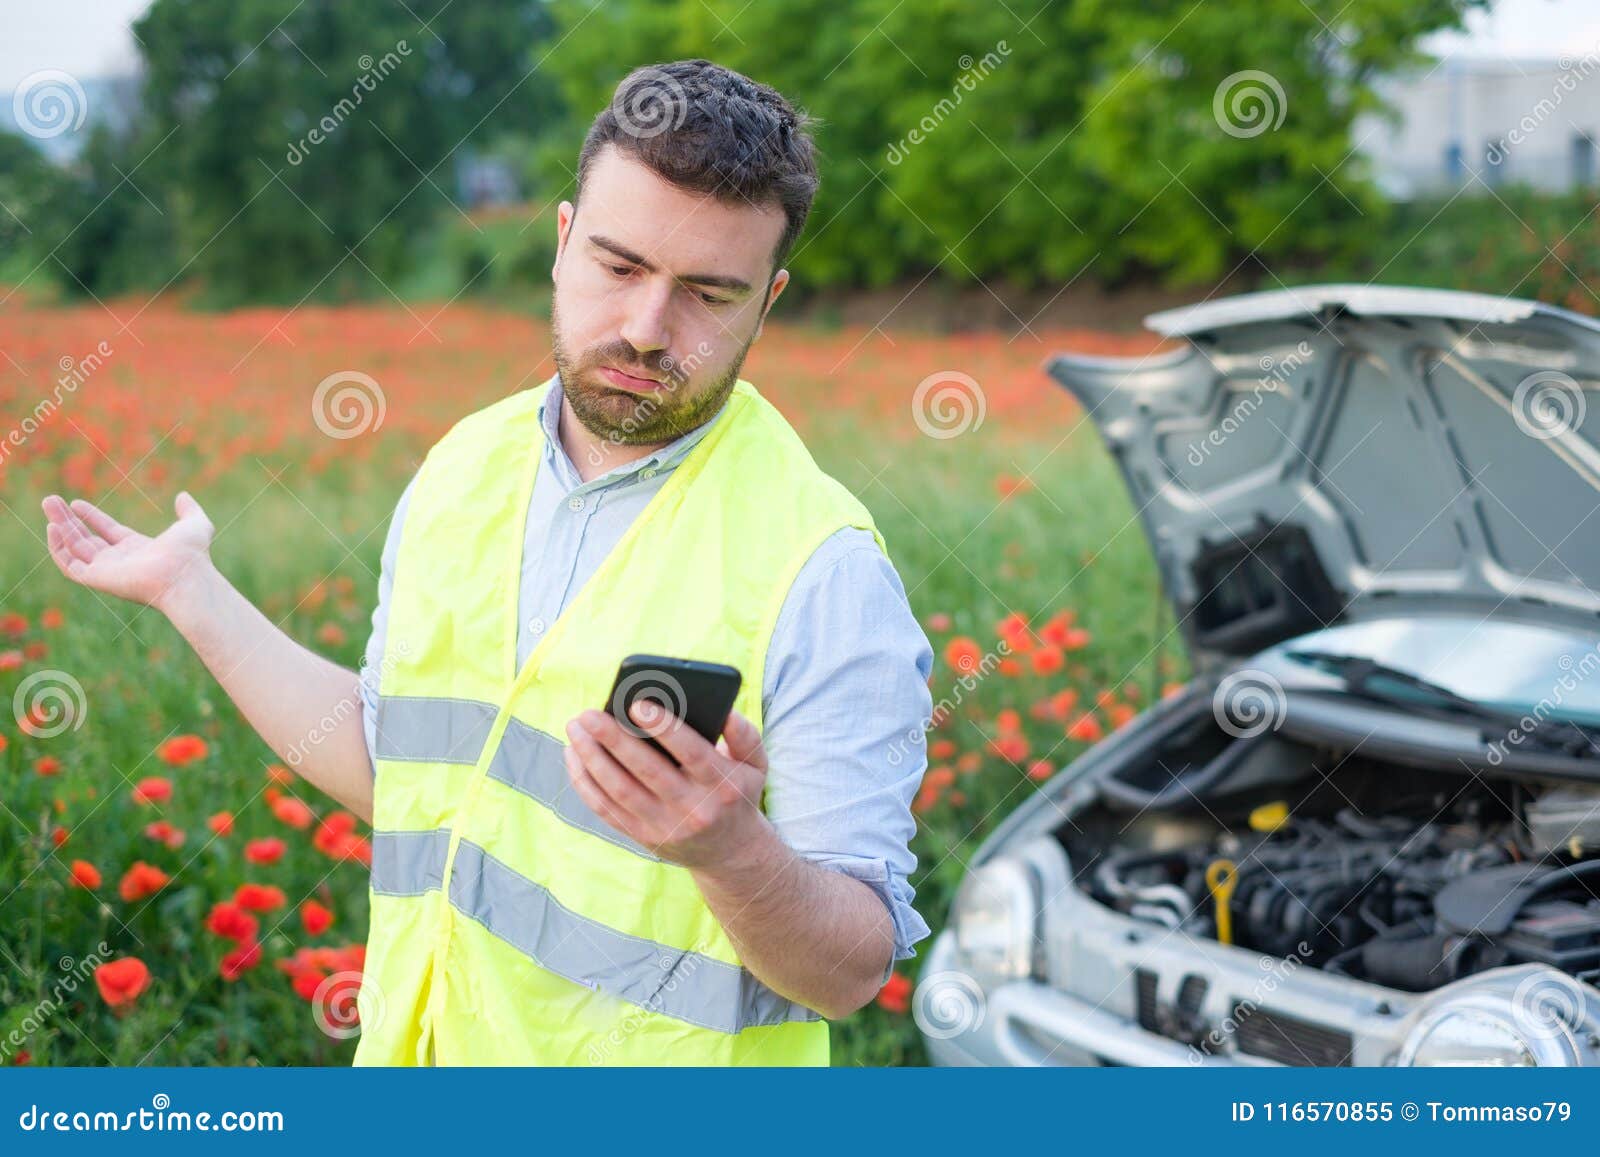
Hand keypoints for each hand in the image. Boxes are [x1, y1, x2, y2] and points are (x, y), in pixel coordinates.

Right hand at [42, 491, 215, 612]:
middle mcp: (121, 561)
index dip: (92, 517)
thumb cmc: (191, 554)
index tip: (76, 503)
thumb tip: (183, 496)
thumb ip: (190, 510)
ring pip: (74, 548)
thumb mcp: (195, 524)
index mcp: (139, 549)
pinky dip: (58, 548)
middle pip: (87, 539)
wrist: (185, 576)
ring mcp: (108, 571)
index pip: (109, 532)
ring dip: (59, 526)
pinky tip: (52, 527)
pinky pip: (69, 565)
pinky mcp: (97, 579)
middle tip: (51, 500)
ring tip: (48, 502)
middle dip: (68, 520)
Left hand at [563, 703, 770, 869]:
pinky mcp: (641, 837)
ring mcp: (664, 827)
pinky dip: (585, 782)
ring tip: (576, 728)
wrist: (729, 852)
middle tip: (588, 714)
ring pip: (619, 791)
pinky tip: (573, 754)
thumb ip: (745, 735)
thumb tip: (725, 710)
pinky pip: (606, 809)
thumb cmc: (738, 794)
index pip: (692, 753)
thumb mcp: (756, 765)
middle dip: (614, 740)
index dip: (664, 728)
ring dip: (592, 758)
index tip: (637, 704)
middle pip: (647, 771)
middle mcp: (692, 809)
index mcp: (722, 785)